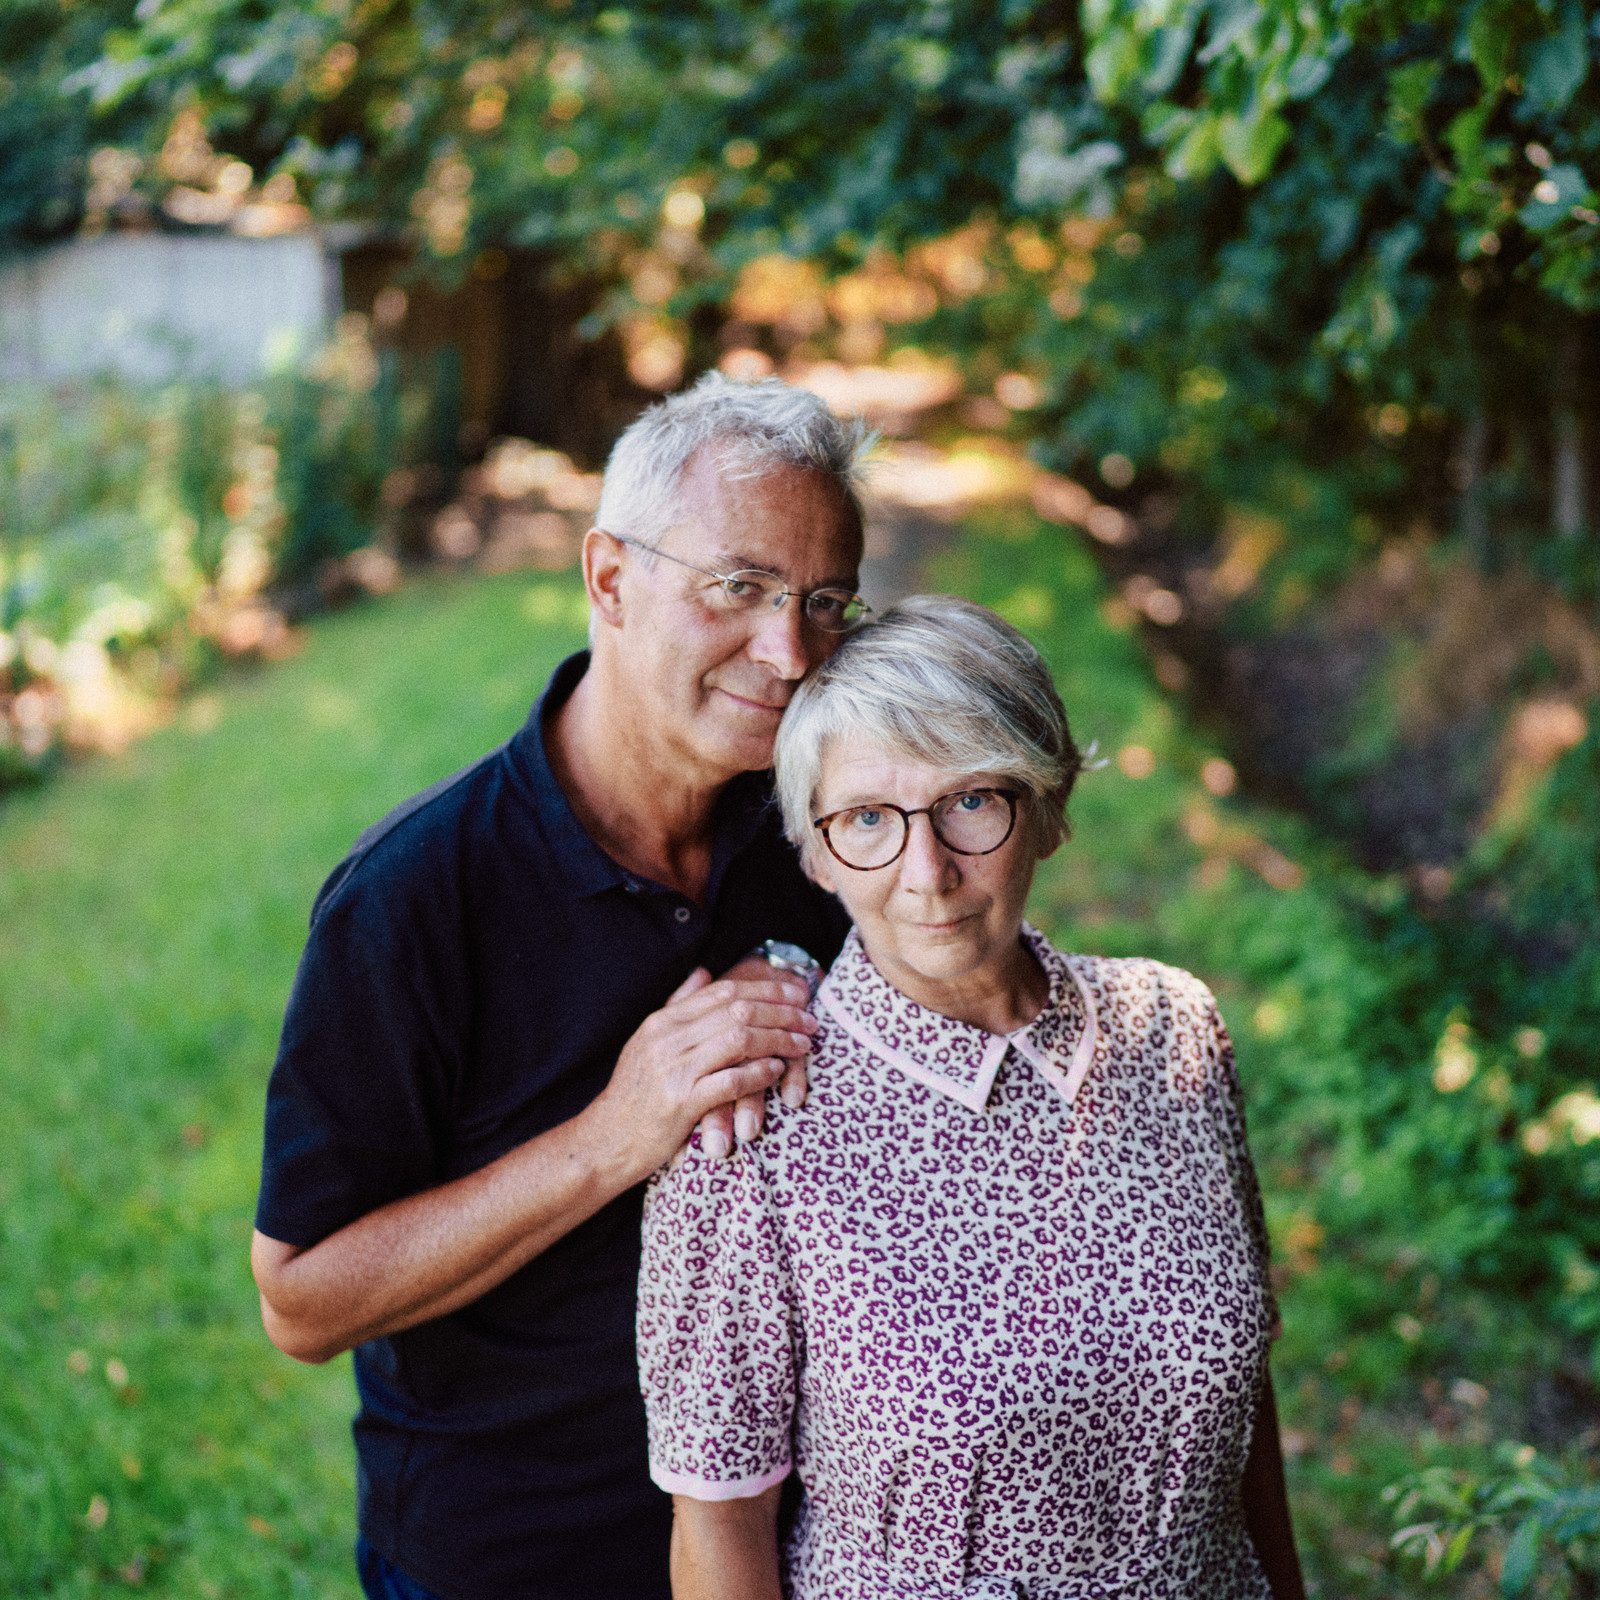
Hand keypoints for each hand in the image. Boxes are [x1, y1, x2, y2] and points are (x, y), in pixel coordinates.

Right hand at [584, 966, 817, 1182]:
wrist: (605, 1142)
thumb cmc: (634, 1095)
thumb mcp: (648, 1042)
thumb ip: (678, 1006)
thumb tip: (704, 971)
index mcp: (663, 1021)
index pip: (724, 991)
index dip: (766, 988)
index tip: (796, 993)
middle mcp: (668, 1039)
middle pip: (738, 1010)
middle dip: (781, 1012)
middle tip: (810, 1020)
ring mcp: (675, 1070)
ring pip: (739, 1040)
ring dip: (778, 1040)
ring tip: (803, 1045)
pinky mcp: (682, 1104)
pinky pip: (731, 1081)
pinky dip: (760, 1073)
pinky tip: (778, 1071)